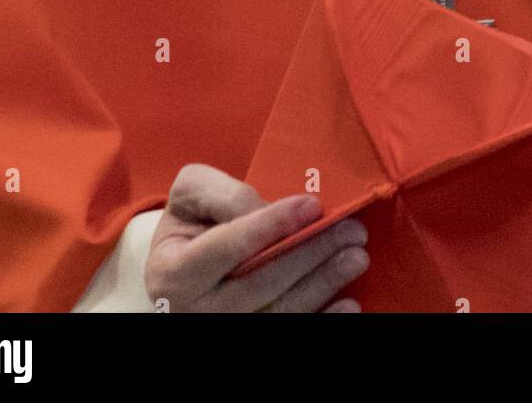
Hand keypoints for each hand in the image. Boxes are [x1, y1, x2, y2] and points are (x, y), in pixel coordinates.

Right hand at [144, 162, 368, 311]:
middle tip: (352, 230)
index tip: (313, 205)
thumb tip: (267, 208)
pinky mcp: (249, 337)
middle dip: (310, 253)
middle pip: (261, 283)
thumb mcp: (191, 195)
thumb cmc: (191, 222)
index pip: (227, 246)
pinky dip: (322, 321)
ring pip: (280, 312)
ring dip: (324, 284)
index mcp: (173, 272)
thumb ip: (222, 194)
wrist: (180, 267)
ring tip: (357, 256)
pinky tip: (349, 303)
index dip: (271, 224)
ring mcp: (223, 329)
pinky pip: (289, 332)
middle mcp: (195, 311)